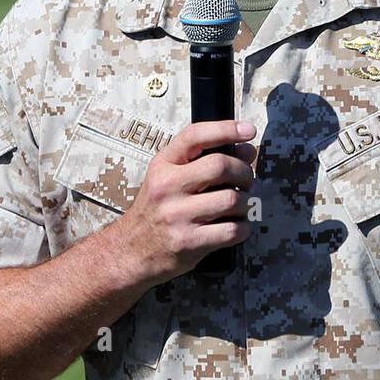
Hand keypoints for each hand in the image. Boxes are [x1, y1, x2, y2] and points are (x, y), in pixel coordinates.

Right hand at [113, 119, 257, 286]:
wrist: (131, 250)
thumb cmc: (156, 210)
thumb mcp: (168, 178)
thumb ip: (204, 160)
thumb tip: (247, 150)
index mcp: (162, 165)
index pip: (195, 136)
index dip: (226, 129)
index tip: (248, 130)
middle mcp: (168, 187)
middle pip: (220, 166)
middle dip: (244, 172)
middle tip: (245, 181)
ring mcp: (178, 215)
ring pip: (232, 199)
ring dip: (245, 203)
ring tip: (238, 207)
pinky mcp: (189, 241)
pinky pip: (233, 229)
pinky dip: (243, 227)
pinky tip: (235, 226)